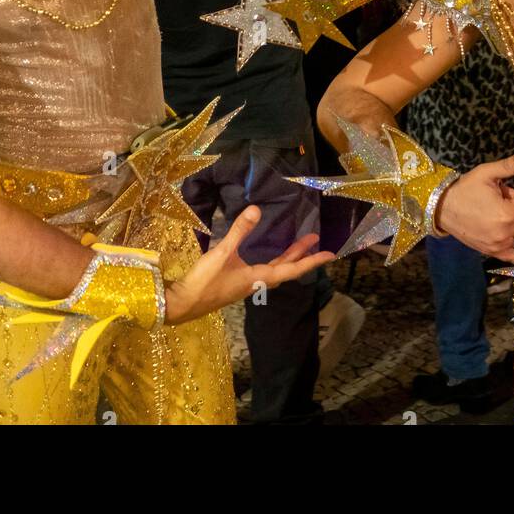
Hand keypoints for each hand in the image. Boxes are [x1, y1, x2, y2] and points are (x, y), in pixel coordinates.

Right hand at [164, 206, 333, 323]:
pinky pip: (263, 271)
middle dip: (301, 254)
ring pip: (275, 270)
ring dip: (288, 258)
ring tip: (297, 245)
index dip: (312, 260)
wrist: (182, 304)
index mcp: (259, 277)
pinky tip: (264, 256)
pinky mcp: (236, 284)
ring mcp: (247, 285)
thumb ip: (239, 231)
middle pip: (286, 268)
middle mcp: (257, 282)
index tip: (331, 255)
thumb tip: (256, 209)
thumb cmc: (204, 282)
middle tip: (315, 239)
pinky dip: (273, 261)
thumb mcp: (222, 253)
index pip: (292, 268)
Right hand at [437, 151, 513, 267]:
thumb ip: (508, 167)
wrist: (443, 208)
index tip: (501, 193)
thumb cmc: (465, 189)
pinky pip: (512, 258)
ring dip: (513, 225)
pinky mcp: (492, 251)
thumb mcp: (486, 174)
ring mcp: (498, 245)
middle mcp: (505, 233)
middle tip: (495, 203)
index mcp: (507, 214)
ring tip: (493, 215)